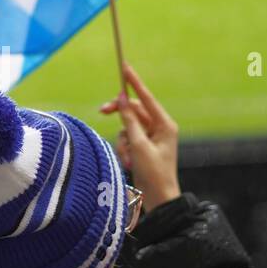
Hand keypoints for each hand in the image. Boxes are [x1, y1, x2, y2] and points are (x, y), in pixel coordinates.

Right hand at [99, 63, 180, 209]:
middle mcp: (159, 128)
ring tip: (129, 159)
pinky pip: (127, 140)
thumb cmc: (153, 173)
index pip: (146, 98)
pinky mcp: (143, 148)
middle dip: (120, 116)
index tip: (125, 67)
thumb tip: (123, 100)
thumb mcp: (139, 146)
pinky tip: (129, 164)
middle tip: (101, 111)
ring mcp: (151, 138)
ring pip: (127, 127)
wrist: (158, 200)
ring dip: (123, 142)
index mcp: (165, 124)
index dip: (134, 83)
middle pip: (133, 111)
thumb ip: (129, 121)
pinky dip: (124, 150)